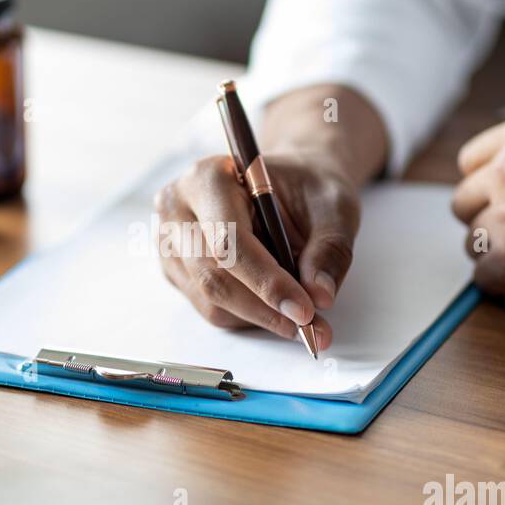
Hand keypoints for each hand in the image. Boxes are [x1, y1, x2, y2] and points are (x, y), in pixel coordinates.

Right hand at [154, 154, 359, 348]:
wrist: (285, 187)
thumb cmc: (304, 188)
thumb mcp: (333, 205)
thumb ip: (329, 248)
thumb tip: (320, 295)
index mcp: (209, 177)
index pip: (230, 241)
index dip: (266, 282)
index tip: (304, 310)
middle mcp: (178, 208)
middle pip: (213, 277)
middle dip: (265, 309)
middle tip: (311, 327)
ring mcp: (170, 242)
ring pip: (211, 301)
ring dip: (260, 317)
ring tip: (302, 317)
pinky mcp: (176, 270)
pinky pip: (211, 309)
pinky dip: (249, 316)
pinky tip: (275, 304)